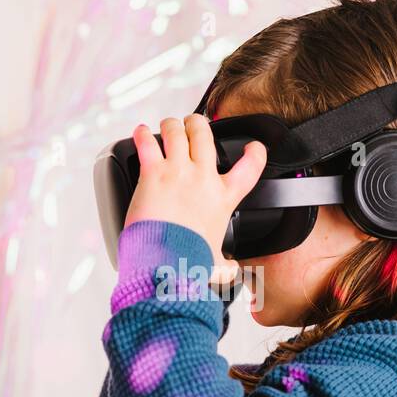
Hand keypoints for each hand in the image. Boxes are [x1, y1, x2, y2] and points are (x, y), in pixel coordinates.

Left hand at [123, 114, 266, 283]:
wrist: (166, 262)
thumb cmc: (190, 262)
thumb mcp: (217, 265)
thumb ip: (226, 266)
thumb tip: (232, 272)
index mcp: (222, 198)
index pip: (250, 168)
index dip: (256, 153)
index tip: (254, 146)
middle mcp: (202, 179)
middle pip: (204, 135)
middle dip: (198, 124)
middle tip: (192, 124)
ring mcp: (177, 173)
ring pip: (177, 132)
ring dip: (172, 124)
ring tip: (168, 125)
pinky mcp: (153, 174)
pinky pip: (148, 143)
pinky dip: (142, 134)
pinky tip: (140, 131)